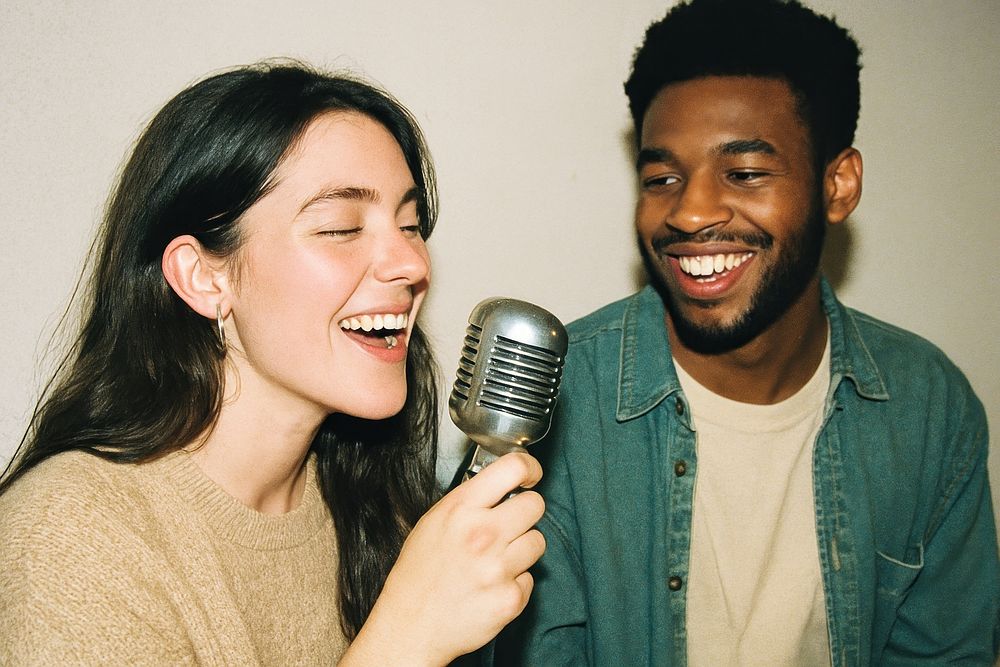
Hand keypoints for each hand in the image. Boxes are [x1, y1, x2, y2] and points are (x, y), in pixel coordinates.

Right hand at [341, 451, 544, 665]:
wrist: (410, 626)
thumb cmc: (418, 576)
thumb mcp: (433, 522)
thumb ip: (469, 502)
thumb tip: (500, 487)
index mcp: (461, 509)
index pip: (514, 468)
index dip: (529, 468)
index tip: (530, 475)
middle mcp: (483, 534)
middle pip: (536, 504)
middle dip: (525, 513)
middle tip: (510, 525)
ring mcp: (499, 568)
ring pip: (538, 542)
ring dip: (521, 550)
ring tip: (495, 561)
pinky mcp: (511, 598)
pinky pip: (530, 578)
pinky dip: (515, 583)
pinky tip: (492, 586)